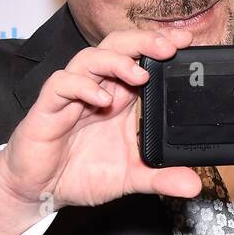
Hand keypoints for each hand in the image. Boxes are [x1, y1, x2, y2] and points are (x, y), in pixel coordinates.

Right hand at [0, 28, 202, 234]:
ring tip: (140, 75)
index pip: (140, 60)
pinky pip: (62, 84)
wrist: (40, 191)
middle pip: (117, 48)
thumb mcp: (129, 179)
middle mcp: (96, 90)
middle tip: (169, 48)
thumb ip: (160, 178)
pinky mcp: (48, 107)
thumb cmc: (79, 175)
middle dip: (143, 42)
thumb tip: (193, 184)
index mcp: (118, 99)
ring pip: (90, 58)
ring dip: (116, 62)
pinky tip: (101, 99)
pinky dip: (83, 87)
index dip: (159, 46)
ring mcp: (71, 95)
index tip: (187, 44)